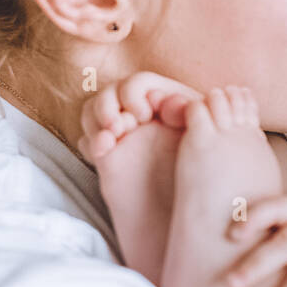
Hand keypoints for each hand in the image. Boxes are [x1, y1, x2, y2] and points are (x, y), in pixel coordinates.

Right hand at [77, 70, 203, 162]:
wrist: (184, 202)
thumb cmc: (197, 163)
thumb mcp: (198, 134)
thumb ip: (187, 112)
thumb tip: (168, 100)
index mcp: (161, 102)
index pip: (137, 84)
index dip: (133, 95)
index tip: (144, 114)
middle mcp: (138, 112)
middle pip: (109, 93)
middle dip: (108, 106)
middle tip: (119, 127)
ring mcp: (120, 131)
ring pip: (93, 111)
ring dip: (96, 121)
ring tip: (109, 138)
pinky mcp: (107, 153)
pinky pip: (88, 139)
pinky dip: (92, 142)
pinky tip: (102, 150)